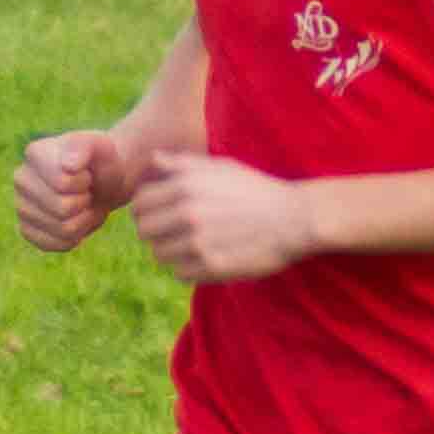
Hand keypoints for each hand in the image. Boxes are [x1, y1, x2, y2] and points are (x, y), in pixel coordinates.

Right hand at [11, 127, 133, 255]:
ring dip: (83, 220)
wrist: (102, 182)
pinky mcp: (26, 229)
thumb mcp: (101, 146)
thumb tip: (68, 165)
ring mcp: (21, 206)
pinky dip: (74, 237)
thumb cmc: (101, 162)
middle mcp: (21, 179)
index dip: (83, 183)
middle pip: (62, 209)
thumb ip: (85, 148)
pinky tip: (76, 220)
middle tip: (86, 191)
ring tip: (82, 204)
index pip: (62, 184)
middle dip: (84, 202)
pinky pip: (54, 244)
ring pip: (62, 229)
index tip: (86, 173)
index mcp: (34, 154)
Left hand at [128, 152, 323, 286]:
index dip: (146, 210)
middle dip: (155, 232)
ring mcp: (199, 242)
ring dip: (172, 252)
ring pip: (159, 255)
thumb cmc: (255, 190)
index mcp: (186, 186)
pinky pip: (180, 273)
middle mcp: (188, 213)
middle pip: (144, 232)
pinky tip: (207, 258)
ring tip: (193, 245)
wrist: (294, 218)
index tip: (160, 214)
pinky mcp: (211, 267)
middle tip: (174, 233)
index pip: (139, 204)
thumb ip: (182, 164)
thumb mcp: (220, 167)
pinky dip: (189, 269)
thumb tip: (152, 160)